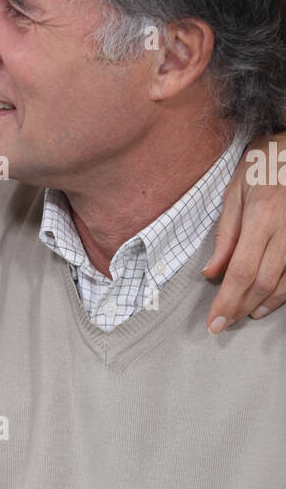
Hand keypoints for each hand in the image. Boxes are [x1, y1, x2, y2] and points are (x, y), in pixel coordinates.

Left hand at [204, 131, 285, 329]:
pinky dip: (285, 292)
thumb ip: (225, 234)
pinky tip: (271, 300)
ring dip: (265, 304)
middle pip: (264, 283)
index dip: (227, 302)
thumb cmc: (264, 164)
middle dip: (242, 307)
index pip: (242, 271)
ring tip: (247, 313)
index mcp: (262, 217)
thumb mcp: (236, 191)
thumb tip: (211, 273)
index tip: (214, 323)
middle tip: (225, 322)